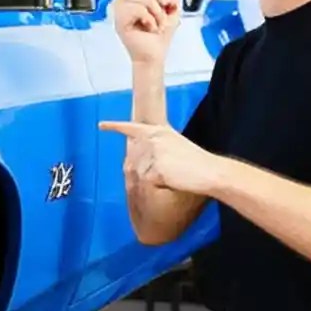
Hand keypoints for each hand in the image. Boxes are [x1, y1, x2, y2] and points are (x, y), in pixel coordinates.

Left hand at [100, 120, 223, 195]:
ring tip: (172, 175)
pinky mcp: (155, 169)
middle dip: (143, 171)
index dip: (115, 127)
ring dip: (152, 179)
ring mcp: (153, 153)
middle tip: (166, 172)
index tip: (101, 125)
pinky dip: (157, 185)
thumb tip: (132, 161)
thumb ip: (153, 149)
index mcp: (158, 132)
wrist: (210, 171)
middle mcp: (153, 139)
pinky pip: (147, 182)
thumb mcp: (174, 145)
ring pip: (138, 172)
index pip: (132, 128)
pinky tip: (171, 181)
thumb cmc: (196, 163)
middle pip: (132, 159)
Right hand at [111, 0, 180, 64]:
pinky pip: (136, 9)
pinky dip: (148, 18)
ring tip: (157, 24)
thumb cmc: (157, 41)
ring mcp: (120, 14)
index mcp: (133, 3)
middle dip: (158, 0)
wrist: (153, 57)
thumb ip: (171, 2)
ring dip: (155, 11)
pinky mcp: (120, 23)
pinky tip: (149, 27)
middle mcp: (124, 6)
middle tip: (163, 16)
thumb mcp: (169, 16)